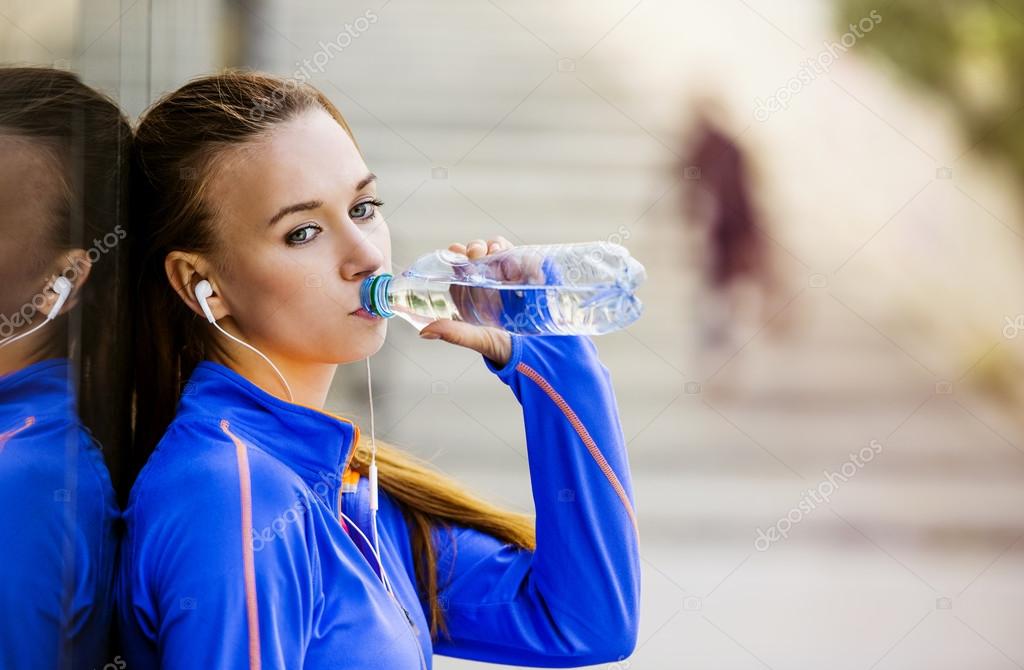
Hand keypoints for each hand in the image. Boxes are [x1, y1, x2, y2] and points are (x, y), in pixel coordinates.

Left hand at [418, 236, 514, 367]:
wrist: (532, 349)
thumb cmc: (500, 344)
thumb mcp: (477, 338)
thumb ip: (455, 334)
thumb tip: (425, 332)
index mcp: (469, 290)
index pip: (459, 264)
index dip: (457, 254)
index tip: (457, 251)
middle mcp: (486, 278)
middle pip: (477, 253)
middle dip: (477, 247)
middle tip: (478, 253)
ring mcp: (506, 274)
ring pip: (497, 249)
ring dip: (496, 246)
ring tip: (498, 252)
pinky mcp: (526, 274)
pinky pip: (521, 257)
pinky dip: (519, 254)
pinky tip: (517, 260)